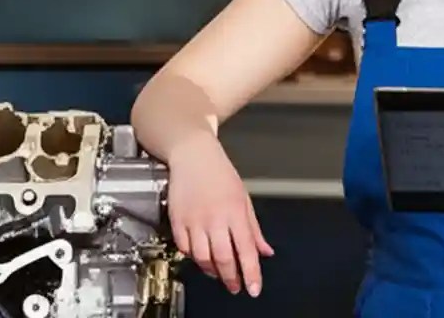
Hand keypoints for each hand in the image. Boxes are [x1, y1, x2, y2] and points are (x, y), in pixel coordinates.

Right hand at [166, 137, 273, 295]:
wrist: (193, 154)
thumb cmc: (220, 173)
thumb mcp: (244, 198)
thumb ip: (254, 229)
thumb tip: (265, 251)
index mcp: (235, 211)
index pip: (246, 249)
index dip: (251, 272)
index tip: (253, 288)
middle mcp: (215, 217)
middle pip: (223, 258)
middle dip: (230, 278)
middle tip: (235, 286)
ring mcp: (194, 219)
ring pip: (202, 257)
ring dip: (211, 270)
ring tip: (218, 273)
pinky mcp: (177, 219)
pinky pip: (184, 247)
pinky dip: (193, 257)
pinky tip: (200, 256)